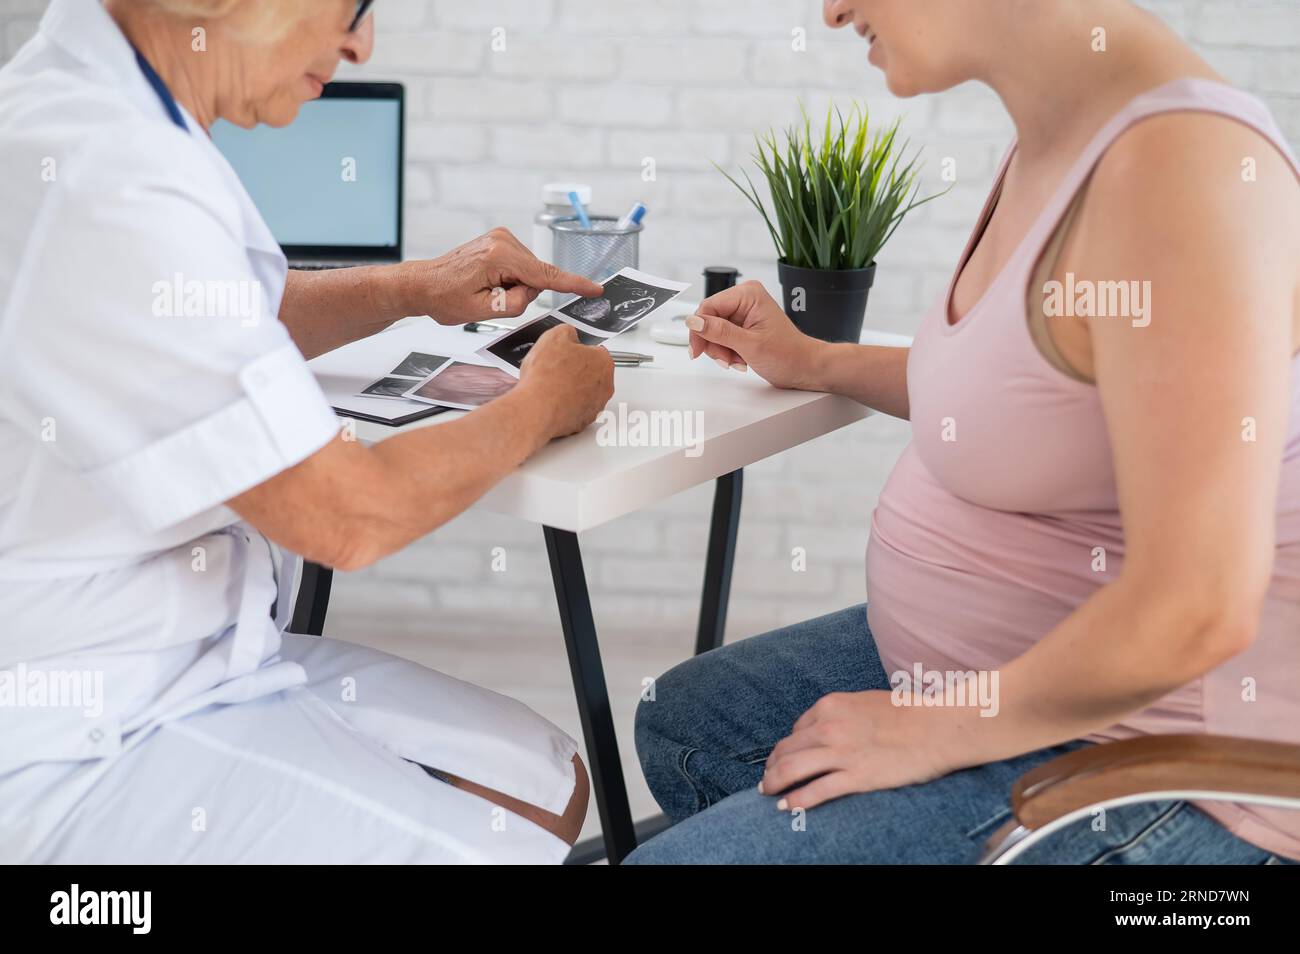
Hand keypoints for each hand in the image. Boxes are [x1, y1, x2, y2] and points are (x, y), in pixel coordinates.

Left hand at [401, 228, 603, 324]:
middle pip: (536, 276)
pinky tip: (487, 281)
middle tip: (489, 299)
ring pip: (529, 273)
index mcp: (500, 256)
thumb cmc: (444, 298)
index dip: (573, 284)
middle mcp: (503, 240)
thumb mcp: (481, 311)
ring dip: (513, 287)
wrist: (423, 284)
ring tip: (484, 290)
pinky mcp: (500, 241)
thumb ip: (515, 304)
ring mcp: (502, 237)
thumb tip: (530, 292)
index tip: (595, 289)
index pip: (546, 275)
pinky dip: (510, 279)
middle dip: (521, 294)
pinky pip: (520, 267)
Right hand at [518, 324, 614, 438]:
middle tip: (555, 369)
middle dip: (575, 371)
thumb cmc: (546, 377)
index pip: (595, 351)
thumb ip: (568, 332)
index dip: (577, 351)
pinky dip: (564, 406)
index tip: (566, 353)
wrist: (536, 409)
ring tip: (550, 386)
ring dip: (570, 389)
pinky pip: (575, 410)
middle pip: (591, 373)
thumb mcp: (554, 336)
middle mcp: (605, 386)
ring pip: (584, 393)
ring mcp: (595, 406)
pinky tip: (550, 401)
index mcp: (603, 362)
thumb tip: (569, 335)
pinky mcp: (583, 422)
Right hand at [685, 281, 823, 389]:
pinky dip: (726, 352)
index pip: (709, 306)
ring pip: (712, 331)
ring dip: (721, 351)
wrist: (803, 367)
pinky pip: (721, 337)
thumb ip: (719, 332)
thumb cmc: (787, 354)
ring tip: (738, 361)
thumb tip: (693, 321)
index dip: (699, 330)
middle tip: (727, 359)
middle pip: (709, 319)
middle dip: (714, 344)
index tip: (697, 351)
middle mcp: (744, 298)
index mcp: (748, 294)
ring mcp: (743, 312)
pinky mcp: (742, 325)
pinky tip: (740, 359)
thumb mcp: (749, 344)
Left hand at [759, 690, 957, 810]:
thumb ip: (841, 714)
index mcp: (830, 706)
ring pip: (792, 769)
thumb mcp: (864, 702)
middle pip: (787, 750)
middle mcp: (829, 727)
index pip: (796, 730)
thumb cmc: (907, 713)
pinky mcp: (856, 777)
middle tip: (767, 779)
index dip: (789, 747)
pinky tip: (787, 807)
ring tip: (768, 793)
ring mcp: (841, 753)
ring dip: (774, 783)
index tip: (786, 758)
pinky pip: (816, 791)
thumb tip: (824, 729)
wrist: (937, 727)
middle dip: (772, 766)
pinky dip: (797, 800)